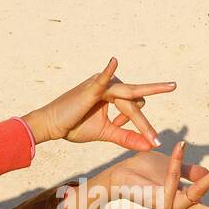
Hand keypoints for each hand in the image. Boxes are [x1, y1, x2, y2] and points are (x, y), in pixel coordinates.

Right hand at [24, 57, 173, 151]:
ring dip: (138, 119)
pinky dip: (108, 71)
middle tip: (156, 140)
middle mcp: (111, 86)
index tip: (155, 142)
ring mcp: (101, 85)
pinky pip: (102, 79)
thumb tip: (151, 146)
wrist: (53, 125)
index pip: (135, 107)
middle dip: (144, 124)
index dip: (145, 126)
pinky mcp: (91, 88)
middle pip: (135, 102)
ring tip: (150, 135)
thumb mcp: (106, 133)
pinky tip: (114, 61)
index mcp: (115, 94)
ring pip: (128, 98)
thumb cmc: (76, 125)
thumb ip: (127, 137)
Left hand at [65, 141, 208, 208]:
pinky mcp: (156, 199)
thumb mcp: (174, 169)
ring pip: (197, 196)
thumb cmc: (143, 173)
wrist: (117, 175)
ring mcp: (168, 207)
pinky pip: (173, 180)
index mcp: (186, 204)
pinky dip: (178, 163)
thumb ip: (192, 173)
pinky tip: (181, 146)